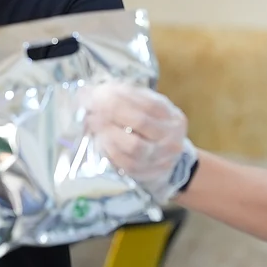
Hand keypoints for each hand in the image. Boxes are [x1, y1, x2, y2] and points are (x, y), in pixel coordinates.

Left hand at [83, 82, 197, 203]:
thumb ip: (127, 98)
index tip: (101, 95)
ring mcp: (163, 159)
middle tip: (93, 110)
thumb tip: (98, 92)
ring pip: (134, 147)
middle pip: (141, 123)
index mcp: (173, 117)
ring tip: (94, 125)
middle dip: (113, 113)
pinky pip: (127, 164)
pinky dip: (111, 151)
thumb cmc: (150, 124)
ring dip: (109, 133)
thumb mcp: (145, 107)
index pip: (148, 104)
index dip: (122, 99)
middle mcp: (172, 138)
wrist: (164, 155)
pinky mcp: (150, 174)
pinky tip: (102, 141)